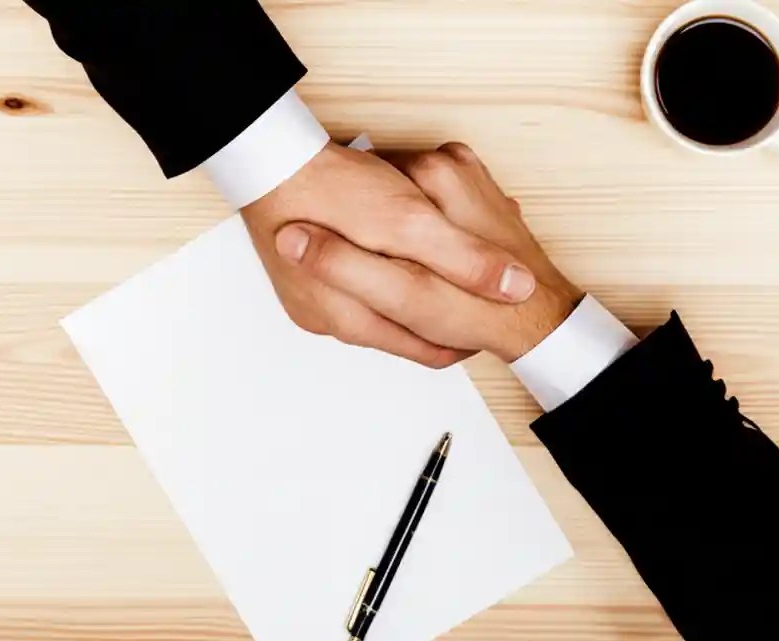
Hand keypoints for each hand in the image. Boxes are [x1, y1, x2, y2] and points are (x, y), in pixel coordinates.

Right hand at [241, 143, 538, 368]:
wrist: (264, 154)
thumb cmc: (327, 186)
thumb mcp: (411, 223)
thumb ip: (462, 260)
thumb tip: (515, 288)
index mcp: (352, 319)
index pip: (427, 348)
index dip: (469, 334)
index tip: (498, 312)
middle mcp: (326, 318)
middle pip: (404, 326)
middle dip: (443, 308)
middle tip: (481, 284)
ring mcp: (309, 296)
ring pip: (380, 300)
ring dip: (414, 282)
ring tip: (447, 259)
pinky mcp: (302, 271)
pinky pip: (355, 277)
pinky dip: (383, 263)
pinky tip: (397, 236)